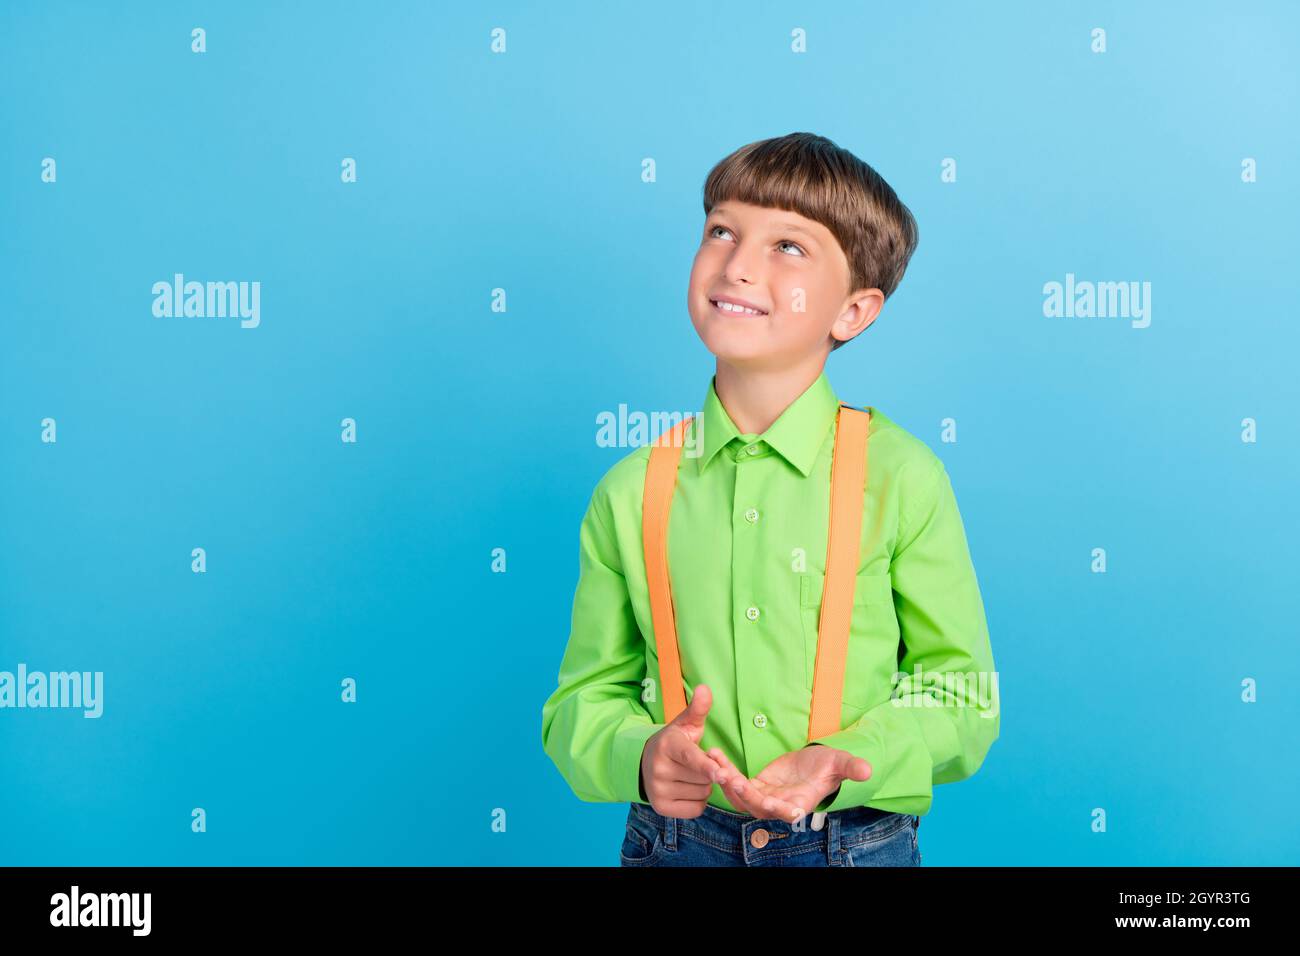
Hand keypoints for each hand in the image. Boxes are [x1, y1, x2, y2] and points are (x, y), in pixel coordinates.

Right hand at [639, 684, 725, 817]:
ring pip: (702, 793)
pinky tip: (686, 788)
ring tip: (689, 774)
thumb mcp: (685, 724)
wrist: (646, 763)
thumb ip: (698, 709)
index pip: (691, 757)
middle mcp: (659, 768)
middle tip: (694, 763)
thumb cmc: (675, 742)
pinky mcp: (661, 807)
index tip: (721, 773)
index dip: (707, 765)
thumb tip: (705, 688)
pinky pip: (696, 809)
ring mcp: (658, 790)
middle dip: (708, 771)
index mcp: (667, 745)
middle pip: (704, 777)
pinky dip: (697, 801)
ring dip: (703, 786)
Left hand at [705, 743, 871, 822]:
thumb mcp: (840, 763)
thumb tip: (868, 771)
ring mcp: (765, 797)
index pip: (790, 811)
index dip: (782, 810)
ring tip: (718, 766)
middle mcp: (779, 805)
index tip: (775, 804)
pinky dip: (724, 770)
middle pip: (759, 807)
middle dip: (746, 796)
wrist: (814, 765)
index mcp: (800, 802)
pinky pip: (735, 781)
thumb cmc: (828, 766)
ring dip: (728, 784)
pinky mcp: (755, 786)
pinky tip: (714, 754)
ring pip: (741, 797)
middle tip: (736, 781)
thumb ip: (851, 768)